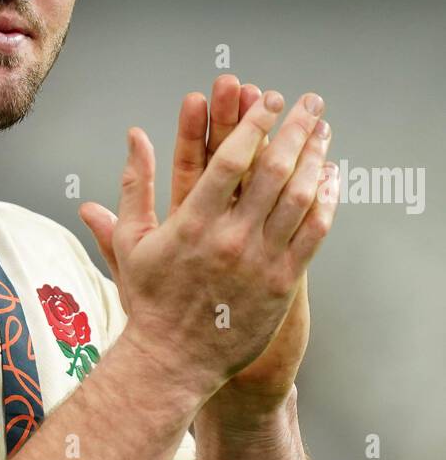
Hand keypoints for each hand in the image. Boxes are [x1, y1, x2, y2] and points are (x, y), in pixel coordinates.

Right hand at [79, 81, 339, 408]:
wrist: (172, 361)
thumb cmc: (149, 301)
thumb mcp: (131, 240)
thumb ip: (135, 184)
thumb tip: (135, 136)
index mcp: (192, 224)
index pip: (230, 160)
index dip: (253, 123)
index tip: (268, 99)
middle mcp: (230, 239)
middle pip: (274, 170)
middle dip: (295, 129)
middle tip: (309, 103)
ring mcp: (260, 262)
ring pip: (300, 197)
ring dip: (316, 159)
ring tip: (323, 133)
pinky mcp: (282, 284)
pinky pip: (313, 233)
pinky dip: (326, 201)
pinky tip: (330, 179)